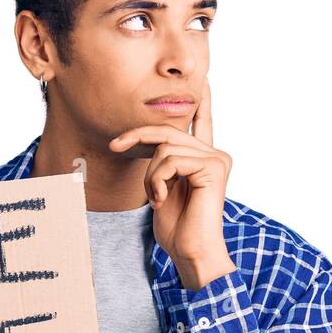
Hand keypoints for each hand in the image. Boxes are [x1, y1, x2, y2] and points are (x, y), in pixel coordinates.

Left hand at [109, 77, 235, 288]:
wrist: (191, 251)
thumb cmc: (176, 227)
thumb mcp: (162, 187)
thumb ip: (163, 164)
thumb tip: (154, 146)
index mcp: (203, 159)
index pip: (202, 122)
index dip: (202, 101)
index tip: (203, 80)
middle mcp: (214, 154)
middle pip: (168, 131)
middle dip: (136, 135)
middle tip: (114, 144)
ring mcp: (217, 159)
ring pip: (164, 148)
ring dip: (149, 175)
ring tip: (156, 197)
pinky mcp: (214, 167)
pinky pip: (170, 160)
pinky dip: (157, 181)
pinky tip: (162, 200)